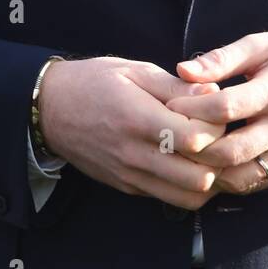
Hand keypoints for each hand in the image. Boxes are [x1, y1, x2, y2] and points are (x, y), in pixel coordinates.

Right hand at [38, 56, 227, 209]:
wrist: (51, 110)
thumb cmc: (94, 82)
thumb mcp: (134, 70)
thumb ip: (176, 86)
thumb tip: (214, 95)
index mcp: (137, 118)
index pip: (194, 139)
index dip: (215, 126)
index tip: (213, 110)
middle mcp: (134, 154)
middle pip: (198, 177)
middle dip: (217, 156)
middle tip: (215, 133)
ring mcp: (131, 176)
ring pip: (188, 197)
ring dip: (207, 176)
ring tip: (206, 150)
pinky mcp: (128, 188)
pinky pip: (169, 198)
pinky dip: (188, 186)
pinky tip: (188, 161)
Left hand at [163, 29, 267, 196]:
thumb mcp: (261, 44)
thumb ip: (221, 59)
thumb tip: (182, 70)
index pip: (224, 108)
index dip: (191, 109)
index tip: (170, 104)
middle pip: (229, 152)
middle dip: (193, 150)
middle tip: (169, 138)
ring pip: (240, 177)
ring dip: (208, 172)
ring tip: (185, 156)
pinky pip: (256, 182)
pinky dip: (229, 180)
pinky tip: (209, 166)